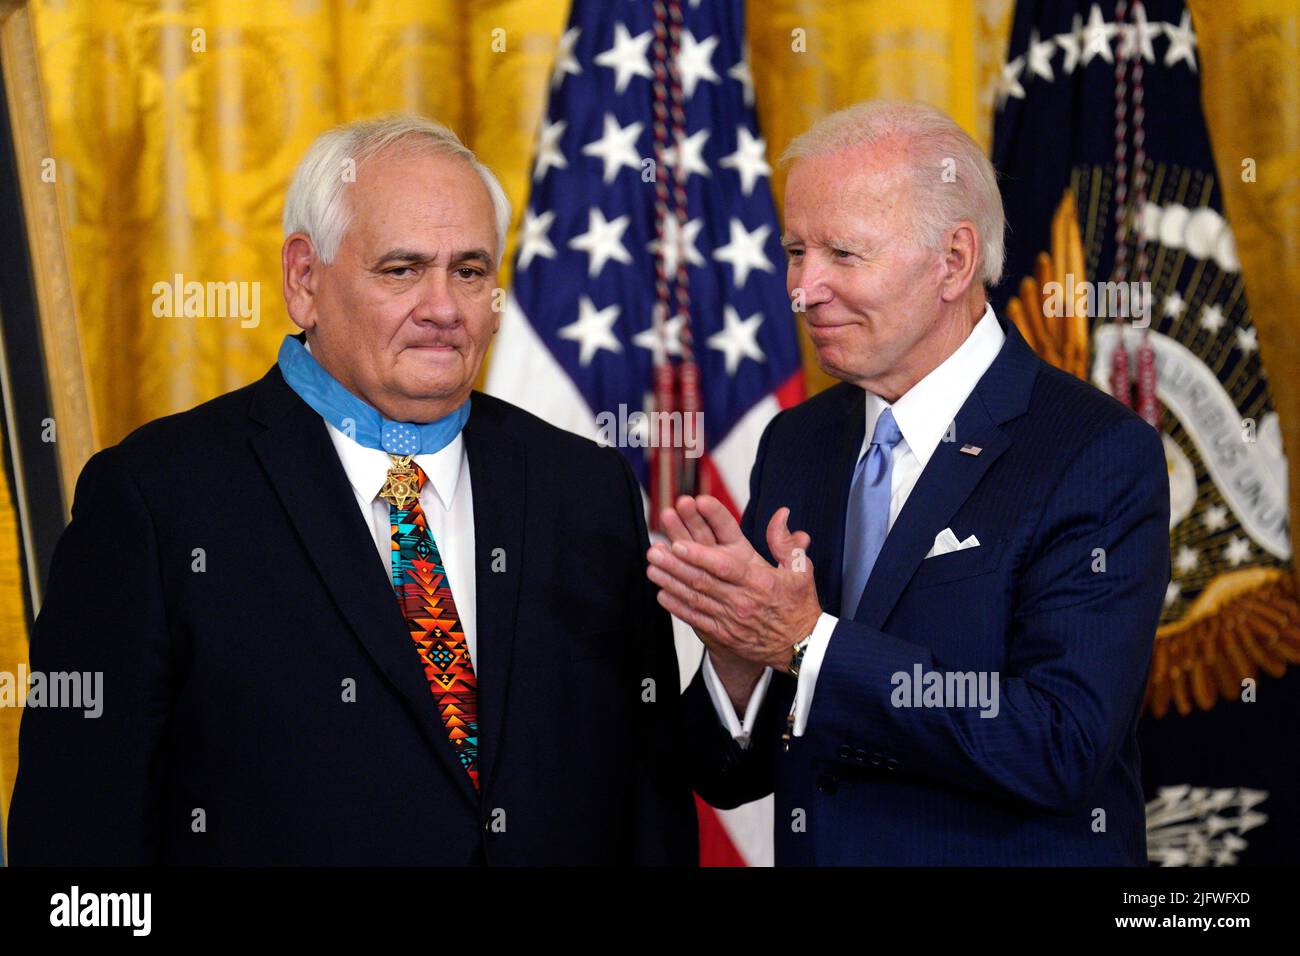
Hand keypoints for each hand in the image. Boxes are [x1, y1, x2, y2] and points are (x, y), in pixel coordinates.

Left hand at [645, 495, 821, 671]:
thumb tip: (781, 513)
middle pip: (704, 581)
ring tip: (652, 567)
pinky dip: (678, 607)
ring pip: (696, 598)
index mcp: (761, 581)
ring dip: (671, 583)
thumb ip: (786, 541)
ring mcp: (731, 619)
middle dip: (676, 565)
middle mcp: (743, 600)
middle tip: (654, 551)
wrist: (801, 648)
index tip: (679, 545)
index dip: (700, 556)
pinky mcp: (724, 634)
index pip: (726, 566)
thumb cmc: (799, 604)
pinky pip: (696, 619)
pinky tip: (661, 594)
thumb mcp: (801, 570)